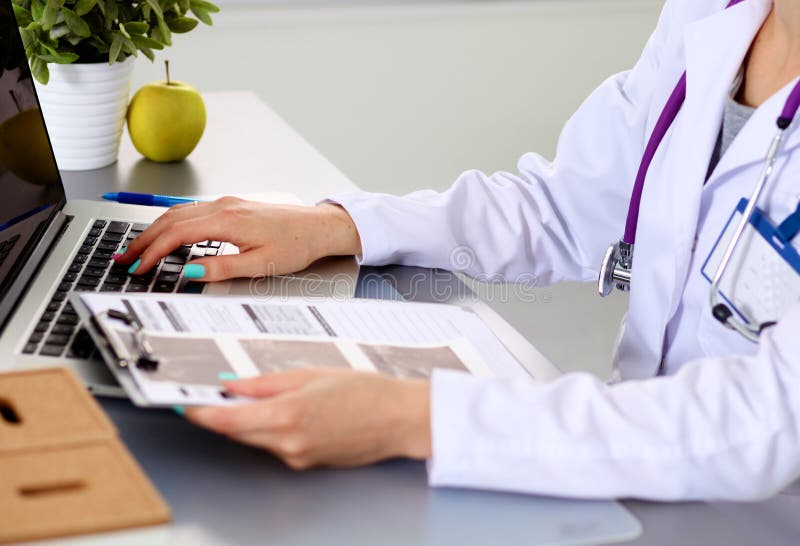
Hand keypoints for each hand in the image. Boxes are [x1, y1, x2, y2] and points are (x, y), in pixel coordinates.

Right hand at [113, 197, 361, 280]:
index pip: (177, 234)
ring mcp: (226, 203)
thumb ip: (222, 268)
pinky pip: (191, 211)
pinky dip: (171, 223)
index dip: (154, 253)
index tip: (139, 268)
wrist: (318, 227)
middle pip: (170, 220)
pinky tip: (166, 234)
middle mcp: (223, 206)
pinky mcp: (231, 206)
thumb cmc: (295, 245)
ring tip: (137, 248)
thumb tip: (190, 272)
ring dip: (154, 230)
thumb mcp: (260, 265)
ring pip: (178, 212)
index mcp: (227, 220)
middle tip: (124, 259)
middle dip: (144, 240)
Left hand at [184, 369, 431, 468]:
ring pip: (256, 439)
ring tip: (255, 397)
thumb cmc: (366, 391)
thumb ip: (267, 382)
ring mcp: (297, 457)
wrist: (399, 419)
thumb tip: (233, 384)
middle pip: (237, 431)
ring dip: (247, 421)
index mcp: (287, 415)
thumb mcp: (312, 374)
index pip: (227, 420)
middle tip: (212, 394)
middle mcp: (288, 443)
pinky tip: (287, 411)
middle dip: (222, 414)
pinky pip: (277, 446)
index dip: (200, 413)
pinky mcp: (307, 463)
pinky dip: (271, 429)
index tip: (185, 403)